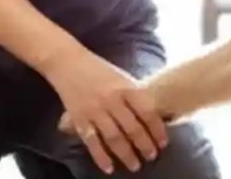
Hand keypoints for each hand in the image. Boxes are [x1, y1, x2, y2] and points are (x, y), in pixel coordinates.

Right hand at [46, 49, 168, 173]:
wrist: (67, 61)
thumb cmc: (98, 69)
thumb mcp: (121, 77)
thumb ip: (134, 95)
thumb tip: (151, 116)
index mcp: (126, 87)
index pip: (147, 112)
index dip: (157, 129)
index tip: (163, 143)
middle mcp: (112, 99)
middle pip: (132, 128)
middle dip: (144, 145)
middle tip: (151, 156)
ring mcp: (94, 110)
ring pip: (114, 137)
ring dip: (126, 154)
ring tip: (135, 166)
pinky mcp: (79, 118)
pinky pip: (92, 141)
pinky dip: (100, 156)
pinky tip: (109, 168)